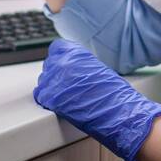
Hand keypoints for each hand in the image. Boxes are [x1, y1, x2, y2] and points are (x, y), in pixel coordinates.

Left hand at [33, 39, 160, 160]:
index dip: (59, 59)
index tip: (62, 67)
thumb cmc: (115, 94)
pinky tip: (60, 106)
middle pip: (49, 66)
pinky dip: (48, 102)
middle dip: (55, 75)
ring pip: (43, 82)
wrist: (119, 111)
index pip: (56, 49)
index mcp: (76, 53)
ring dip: (51, 89)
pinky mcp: (52, 98)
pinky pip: (41, 97)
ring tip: (65, 98)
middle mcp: (63, 63)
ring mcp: (55, 80)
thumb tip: (74, 71)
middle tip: (65, 86)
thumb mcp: (98, 69)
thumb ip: (81, 66)